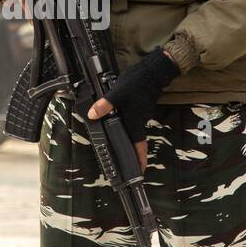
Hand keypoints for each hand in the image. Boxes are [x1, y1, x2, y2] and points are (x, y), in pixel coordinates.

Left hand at [86, 49, 179, 170]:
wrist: (153, 72)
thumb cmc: (138, 84)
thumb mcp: (118, 93)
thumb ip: (105, 105)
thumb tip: (92, 115)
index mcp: (135, 124)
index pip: (138, 148)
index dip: (138, 162)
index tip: (139, 174)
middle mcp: (138, 124)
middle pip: (136, 145)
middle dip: (132, 157)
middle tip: (127, 168)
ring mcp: (139, 117)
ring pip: (134, 136)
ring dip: (129, 145)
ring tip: (121, 153)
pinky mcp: (138, 111)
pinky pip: (132, 127)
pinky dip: (126, 132)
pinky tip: (118, 130)